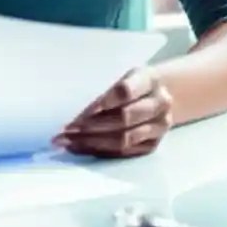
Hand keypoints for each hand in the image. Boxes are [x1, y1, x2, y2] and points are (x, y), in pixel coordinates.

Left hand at [53, 67, 172, 157]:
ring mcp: (159, 126)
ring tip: (68, 142)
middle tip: (66, 130)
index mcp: (150, 79)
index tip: (83, 111)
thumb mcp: (123, 74)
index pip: (126, 90)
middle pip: (124, 118)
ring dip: (92, 142)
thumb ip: (106, 87)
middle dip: (91, 126)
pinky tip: (81, 148)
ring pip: (124, 139)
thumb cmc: (132, 83)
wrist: (160, 95)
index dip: (105, 101)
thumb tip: (71, 107)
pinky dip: (100, 151)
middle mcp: (159, 104)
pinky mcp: (152, 144)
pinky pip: (125, 152)